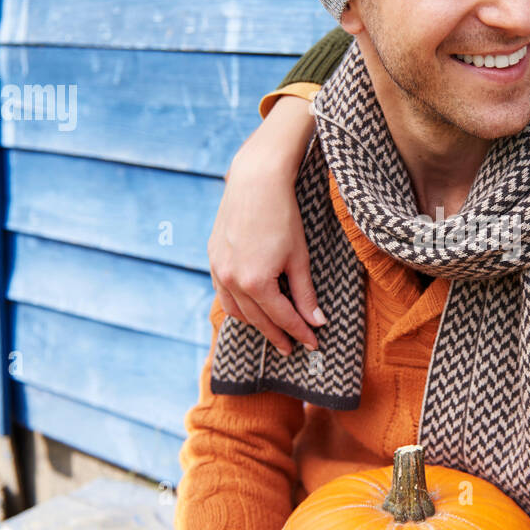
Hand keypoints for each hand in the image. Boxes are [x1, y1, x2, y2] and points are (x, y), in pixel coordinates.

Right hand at [208, 94, 322, 354]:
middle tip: (293, 348)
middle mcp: (232, 281)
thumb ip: (305, 294)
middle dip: (278, 335)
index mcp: (256, 283)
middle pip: (258, 319)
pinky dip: (238, 305)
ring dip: (255, 323)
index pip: (282, 318)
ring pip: (236, 310)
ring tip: (273, 331)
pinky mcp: (212, 258)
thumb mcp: (299, 258)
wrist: (255, 182)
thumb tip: (316, 321)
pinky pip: (223, 293)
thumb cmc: (282, 217)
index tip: (313, 344)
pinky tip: (250, 307)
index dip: (300, 333)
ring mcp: (218, 270)